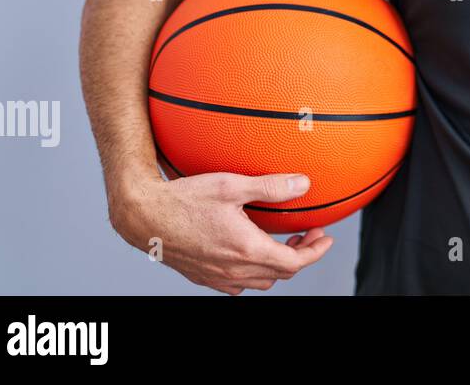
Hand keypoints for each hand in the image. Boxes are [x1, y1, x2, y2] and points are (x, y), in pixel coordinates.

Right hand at [109, 171, 332, 294]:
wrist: (143, 217)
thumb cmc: (185, 198)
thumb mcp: (232, 186)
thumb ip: (271, 187)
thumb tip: (304, 184)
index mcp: (245, 250)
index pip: (294, 263)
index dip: (316, 251)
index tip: (325, 236)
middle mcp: (233, 270)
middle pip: (280, 274)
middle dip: (301, 255)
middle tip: (306, 233)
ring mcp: (216, 277)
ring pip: (260, 282)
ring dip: (277, 265)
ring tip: (283, 241)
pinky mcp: (202, 277)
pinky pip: (237, 285)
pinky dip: (254, 272)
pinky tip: (250, 252)